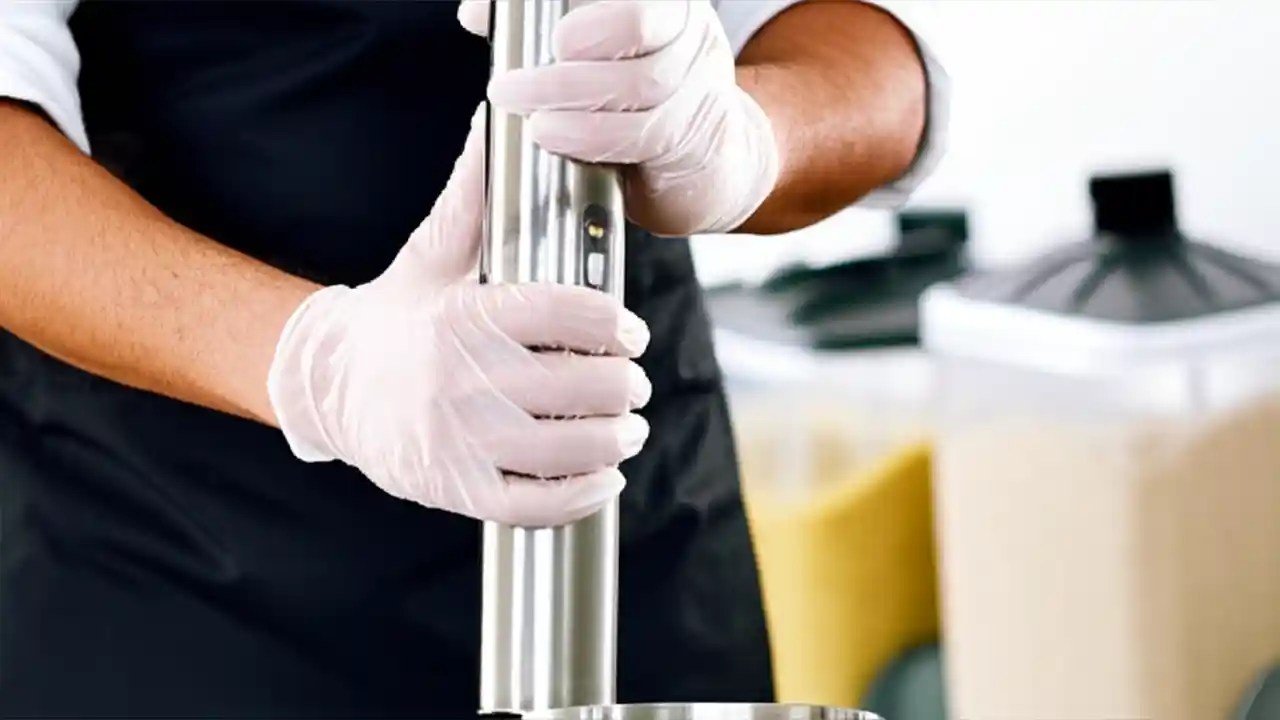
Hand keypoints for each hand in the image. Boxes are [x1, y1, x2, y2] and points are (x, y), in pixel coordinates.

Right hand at [267, 107, 652, 527]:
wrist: (332, 385)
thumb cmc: (399, 316)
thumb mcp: (434, 253)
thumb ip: (474, 196)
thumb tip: (496, 116)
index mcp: (464, 318)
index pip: (569, 316)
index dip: (616, 326)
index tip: (629, 333)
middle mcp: (462, 381)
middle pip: (584, 386)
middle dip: (624, 385)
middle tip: (630, 383)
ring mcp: (459, 442)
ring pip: (570, 447)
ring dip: (616, 438)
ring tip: (626, 427)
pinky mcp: (457, 491)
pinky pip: (537, 504)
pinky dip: (583, 494)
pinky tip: (603, 475)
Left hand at [459, 0, 780, 236]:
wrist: (702, 158)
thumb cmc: (635, 94)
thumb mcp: (594, 49)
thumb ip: (537, 23)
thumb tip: (479, 14)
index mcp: (664, 2)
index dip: (594, 8)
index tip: (552, 32)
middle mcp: (689, 31)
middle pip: (640, 20)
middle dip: (574, 46)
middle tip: (511, 80)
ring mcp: (700, 82)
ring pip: (645, 81)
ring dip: (572, 98)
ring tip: (527, 111)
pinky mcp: (695, 135)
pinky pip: (646, 132)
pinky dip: (594, 135)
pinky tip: (555, 135)